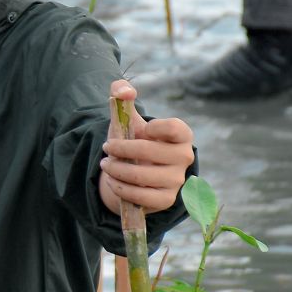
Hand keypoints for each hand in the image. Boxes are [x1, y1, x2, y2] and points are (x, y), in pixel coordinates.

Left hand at [99, 79, 194, 215]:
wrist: (133, 170)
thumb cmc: (133, 139)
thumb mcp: (127, 116)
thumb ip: (122, 93)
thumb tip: (122, 91)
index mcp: (181, 134)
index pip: (174, 127)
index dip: (153, 127)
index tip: (140, 129)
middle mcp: (185, 157)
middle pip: (149, 150)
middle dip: (121, 149)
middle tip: (106, 148)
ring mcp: (177, 180)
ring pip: (141, 175)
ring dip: (116, 170)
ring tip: (106, 164)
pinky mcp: (167, 199)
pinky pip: (141, 196)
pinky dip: (120, 188)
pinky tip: (112, 180)